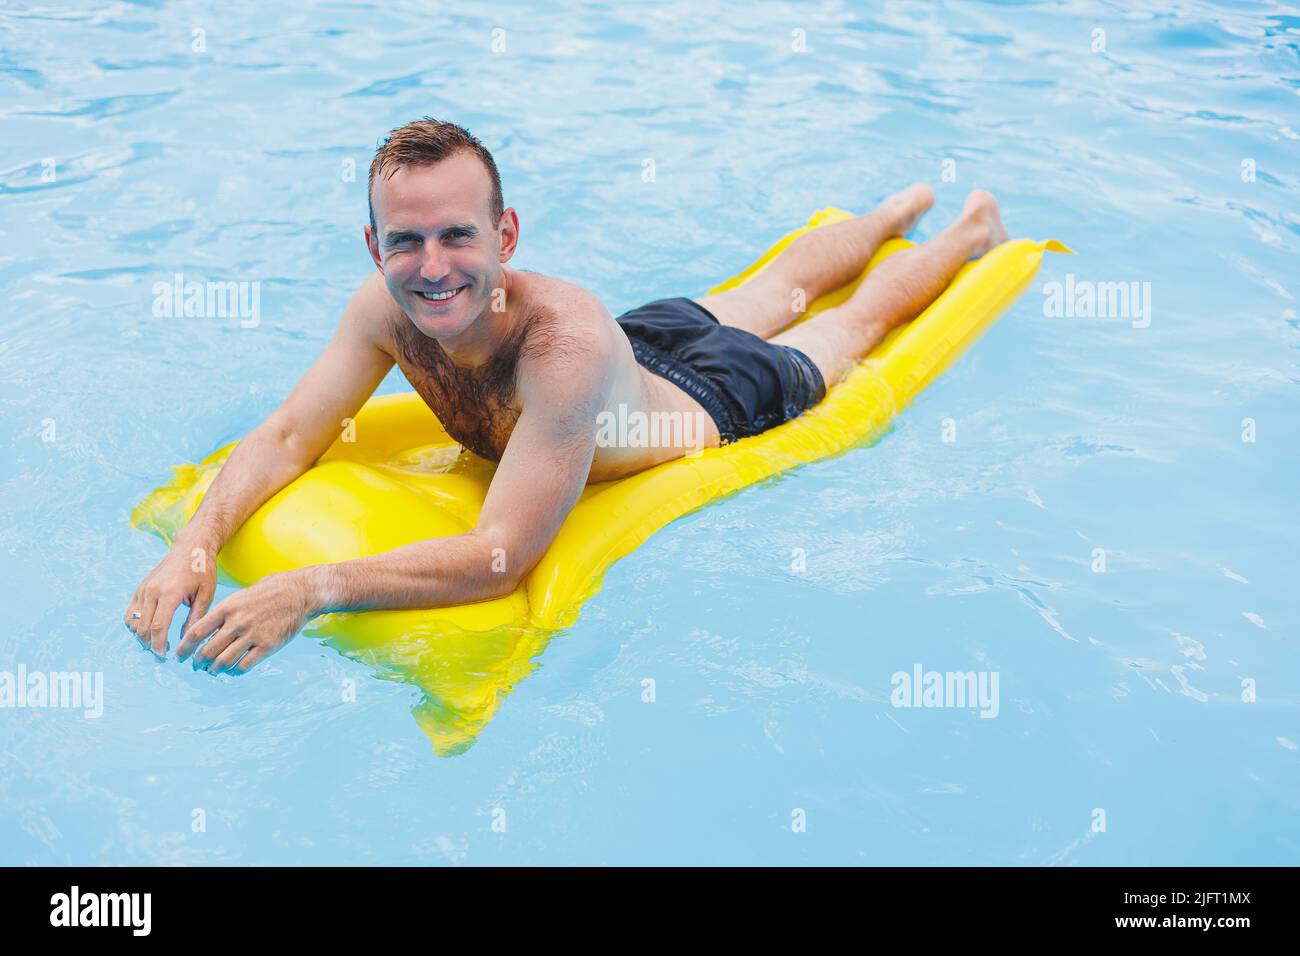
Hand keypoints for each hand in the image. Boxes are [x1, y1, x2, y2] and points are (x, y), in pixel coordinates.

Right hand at [125, 537, 217, 657]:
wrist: (191, 547)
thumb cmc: (203, 570)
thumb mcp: (206, 594)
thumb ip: (195, 618)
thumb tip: (187, 640)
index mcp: (170, 593)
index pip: (158, 627)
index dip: (159, 645)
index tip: (164, 656)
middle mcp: (152, 591)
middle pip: (143, 627)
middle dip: (150, 644)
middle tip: (162, 654)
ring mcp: (143, 589)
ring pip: (133, 621)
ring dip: (141, 636)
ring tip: (156, 642)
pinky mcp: (140, 588)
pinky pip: (131, 612)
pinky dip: (136, 625)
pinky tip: (150, 630)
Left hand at [177, 568, 325, 674]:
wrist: (300, 592)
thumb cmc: (270, 591)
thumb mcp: (241, 596)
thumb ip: (225, 613)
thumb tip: (208, 630)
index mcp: (227, 608)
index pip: (196, 632)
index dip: (184, 648)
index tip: (179, 656)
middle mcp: (237, 622)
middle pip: (207, 650)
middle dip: (198, 662)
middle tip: (197, 666)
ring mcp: (253, 635)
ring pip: (224, 661)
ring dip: (215, 669)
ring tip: (213, 670)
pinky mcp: (268, 646)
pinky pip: (245, 665)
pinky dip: (235, 671)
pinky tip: (233, 670)